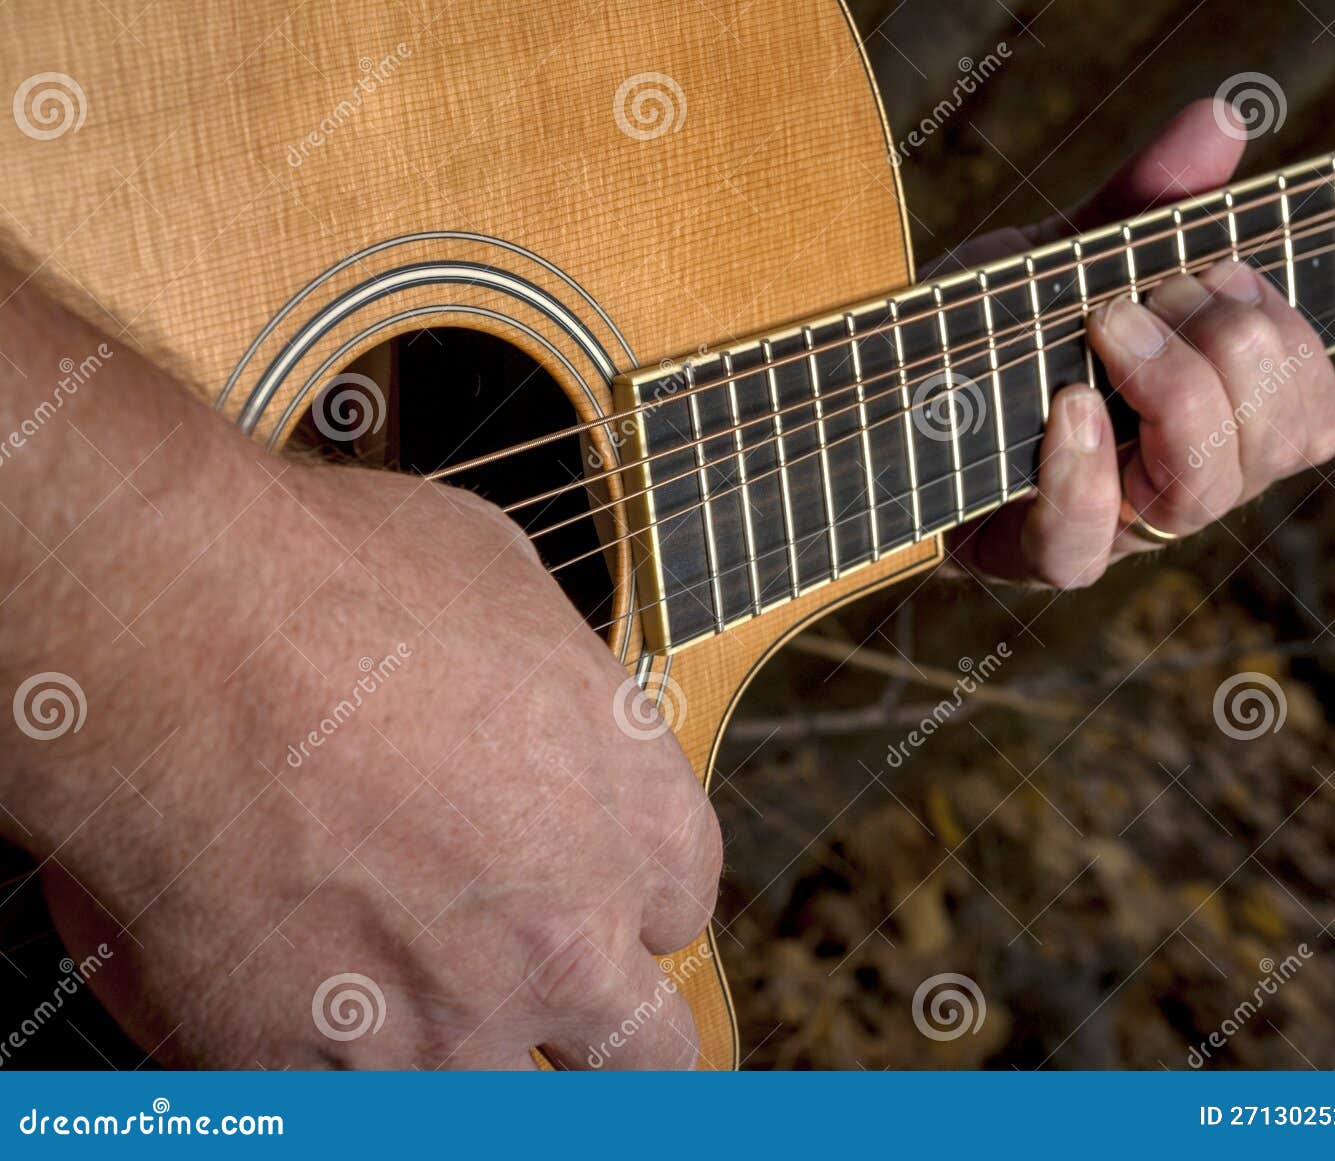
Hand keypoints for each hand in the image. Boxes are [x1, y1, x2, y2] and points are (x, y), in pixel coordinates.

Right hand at [0, 269, 719, 1068]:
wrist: (180, 642)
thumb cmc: (338, 584)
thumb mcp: (502, 587)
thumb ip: (549, 684)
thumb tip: (524, 688)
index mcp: (638, 822)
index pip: (678, 910)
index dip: (624, 895)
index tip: (579, 880)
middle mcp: (568, 942)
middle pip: (647, 1052)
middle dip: (606, 1029)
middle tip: (540, 991)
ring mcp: (447, 1025)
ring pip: (507, 1106)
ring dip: (468, 1060)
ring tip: (405, 1002)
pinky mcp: (314, 1075)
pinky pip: (347, 1109)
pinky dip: (325, 1071)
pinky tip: (288, 997)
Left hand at [949, 99, 1334, 586]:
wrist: (883, 394)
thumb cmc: (992, 332)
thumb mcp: (1068, 259)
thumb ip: (1146, 203)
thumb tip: (1224, 116)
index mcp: (1213, 425)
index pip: (1311, 415)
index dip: (1285, 341)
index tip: (1213, 268)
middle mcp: (1177, 487)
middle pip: (1276, 446)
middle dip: (1232, 346)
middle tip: (1146, 292)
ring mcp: (1108, 530)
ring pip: (1203, 495)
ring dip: (1174, 393)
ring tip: (1107, 326)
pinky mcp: (1025, 554)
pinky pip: (1082, 544)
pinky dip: (1082, 470)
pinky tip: (1067, 405)